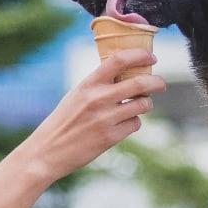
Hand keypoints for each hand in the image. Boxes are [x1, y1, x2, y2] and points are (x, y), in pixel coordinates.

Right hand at [16, 49, 165, 185]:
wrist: (47, 152)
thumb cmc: (62, 122)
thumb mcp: (76, 96)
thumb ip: (98, 85)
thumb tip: (127, 75)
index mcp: (87, 84)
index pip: (119, 59)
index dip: (139, 55)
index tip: (150, 56)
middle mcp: (98, 99)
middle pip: (140, 83)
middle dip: (157, 82)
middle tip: (160, 84)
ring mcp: (105, 119)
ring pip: (142, 105)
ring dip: (146, 104)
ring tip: (139, 105)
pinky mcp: (110, 137)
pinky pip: (135, 124)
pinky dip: (133, 122)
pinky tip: (122, 124)